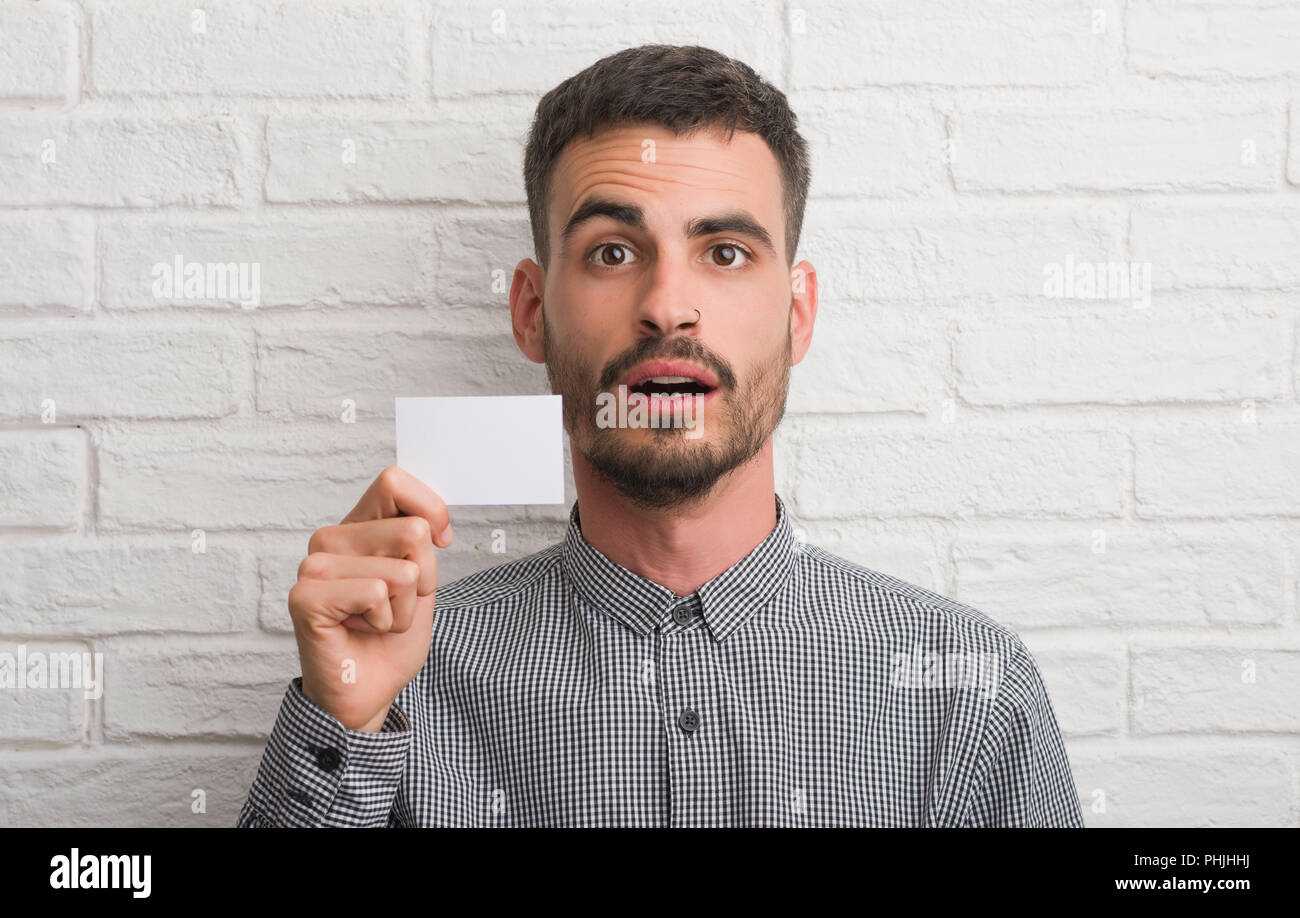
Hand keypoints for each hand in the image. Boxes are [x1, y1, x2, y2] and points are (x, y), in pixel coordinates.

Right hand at [288, 466, 450, 731]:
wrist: (368, 692)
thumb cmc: (390, 639)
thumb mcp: (420, 580)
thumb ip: (422, 540)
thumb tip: (433, 518)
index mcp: (357, 526)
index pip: (394, 481)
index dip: (431, 510)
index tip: (439, 542)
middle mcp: (330, 539)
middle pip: (413, 532)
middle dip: (422, 580)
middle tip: (393, 606)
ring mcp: (314, 566)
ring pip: (402, 570)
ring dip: (404, 608)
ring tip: (376, 622)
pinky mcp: (306, 597)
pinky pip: (377, 593)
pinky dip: (385, 621)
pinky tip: (360, 631)